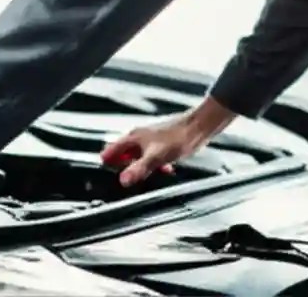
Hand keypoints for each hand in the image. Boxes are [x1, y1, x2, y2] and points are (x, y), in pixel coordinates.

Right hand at [101, 97, 236, 187]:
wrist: (199, 127)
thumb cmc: (179, 137)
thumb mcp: (156, 157)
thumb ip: (138, 168)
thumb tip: (123, 180)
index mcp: (133, 137)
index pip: (110, 151)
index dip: (108, 165)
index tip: (112, 177)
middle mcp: (139, 137)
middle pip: (122, 155)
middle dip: (126, 169)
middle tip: (134, 178)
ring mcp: (150, 140)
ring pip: (138, 157)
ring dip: (142, 168)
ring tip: (152, 174)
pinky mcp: (161, 143)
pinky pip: (151, 157)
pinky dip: (155, 166)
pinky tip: (165, 170)